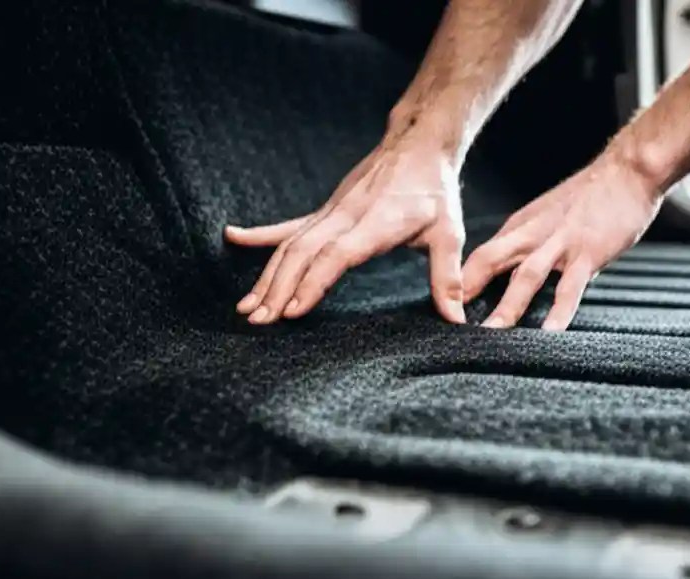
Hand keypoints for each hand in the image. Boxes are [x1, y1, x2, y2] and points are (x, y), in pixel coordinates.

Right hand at [226, 134, 466, 324]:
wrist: (417, 145)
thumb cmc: (434, 191)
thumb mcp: (449, 233)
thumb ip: (448, 278)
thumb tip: (456, 320)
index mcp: (373, 223)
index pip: (336, 255)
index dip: (313, 282)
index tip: (292, 310)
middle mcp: (343, 217)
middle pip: (302, 254)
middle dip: (277, 288)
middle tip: (259, 321)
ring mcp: (329, 213)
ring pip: (290, 245)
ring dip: (266, 276)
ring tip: (246, 308)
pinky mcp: (324, 211)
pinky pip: (287, 226)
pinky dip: (260, 235)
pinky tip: (232, 238)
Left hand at [461, 151, 662, 330]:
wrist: (628, 169)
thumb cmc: (591, 197)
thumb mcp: (550, 216)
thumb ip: (532, 244)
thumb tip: (516, 277)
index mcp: (521, 227)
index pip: (480, 256)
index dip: (461, 282)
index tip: (447, 309)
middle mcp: (533, 234)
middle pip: (489, 261)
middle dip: (468, 292)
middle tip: (453, 325)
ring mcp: (560, 243)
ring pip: (525, 277)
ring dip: (507, 307)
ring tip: (493, 335)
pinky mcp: (588, 253)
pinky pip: (570, 287)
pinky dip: (560, 311)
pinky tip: (551, 333)